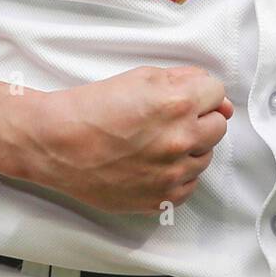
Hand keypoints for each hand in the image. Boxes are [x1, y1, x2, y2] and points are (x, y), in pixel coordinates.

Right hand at [21, 66, 233, 213]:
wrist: (58, 144)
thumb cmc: (92, 109)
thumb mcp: (140, 77)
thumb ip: (184, 81)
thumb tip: (217, 97)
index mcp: (177, 103)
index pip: (217, 93)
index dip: (200, 92)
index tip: (184, 97)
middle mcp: (180, 139)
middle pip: (218, 126)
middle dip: (198, 118)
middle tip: (168, 118)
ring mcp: (172, 173)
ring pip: (205, 156)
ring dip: (188, 147)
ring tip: (154, 141)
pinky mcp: (162, 198)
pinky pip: (190, 185)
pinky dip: (177, 174)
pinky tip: (153, 163)